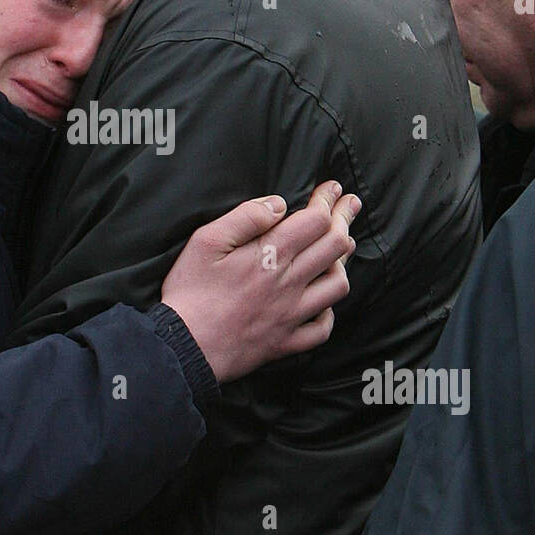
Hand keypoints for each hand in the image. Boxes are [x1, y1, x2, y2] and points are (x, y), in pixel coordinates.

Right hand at [161, 180, 360, 381]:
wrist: (184, 347)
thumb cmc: (190, 292)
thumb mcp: (206, 241)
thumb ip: (245, 217)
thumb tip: (278, 204)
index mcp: (271, 256)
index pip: (315, 220)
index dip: (329, 199)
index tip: (333, 187)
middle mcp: (289, 284)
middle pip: (335, 246)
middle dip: (346, 219)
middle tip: (350, 204)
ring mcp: (291, 315)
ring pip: (338, 285)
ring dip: (343, 262)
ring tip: (339, 249)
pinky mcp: (285, 342)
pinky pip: (322, 329)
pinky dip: (328, 313)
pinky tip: (322, 303)